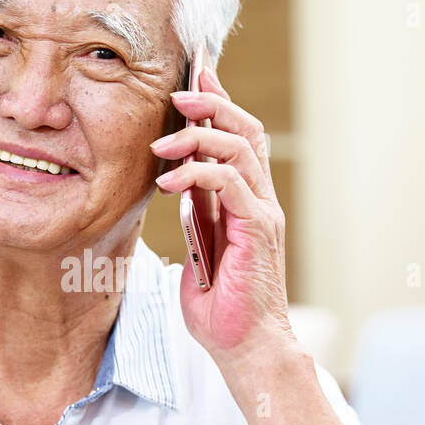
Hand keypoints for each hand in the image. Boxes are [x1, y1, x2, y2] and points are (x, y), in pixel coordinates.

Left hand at [151, 67, 296, 366]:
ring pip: (239, 149)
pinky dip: (197, 173)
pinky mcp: (257, 230)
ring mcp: (262, 214)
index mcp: (248, 203)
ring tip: (162, 143)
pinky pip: (230, 183)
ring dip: (197, 136)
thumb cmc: (221, 308)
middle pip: (246, 131)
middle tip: (177, 93)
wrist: (246, 347)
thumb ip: (197, 216)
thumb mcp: (201, 249)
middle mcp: (261, 202)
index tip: (195, 77)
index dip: (219, 104)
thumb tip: (180, 187)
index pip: (240, 139)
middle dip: (211, 103)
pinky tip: (169, 181)